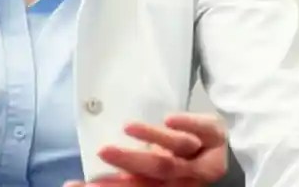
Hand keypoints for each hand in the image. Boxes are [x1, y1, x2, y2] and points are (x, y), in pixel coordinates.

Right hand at [64, 112, 229, 185]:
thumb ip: (126, 173)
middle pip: (157, 171)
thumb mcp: (150, 173)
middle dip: (128, 161)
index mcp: (163, 186)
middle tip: (102, 150)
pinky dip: (188, 124)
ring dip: (154, 138)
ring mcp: (201, 157)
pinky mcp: (215, 136)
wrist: (222, 152)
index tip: (76, 184)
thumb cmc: (177, 163)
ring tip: (128, 127)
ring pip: (178, 150)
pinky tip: (169, 118)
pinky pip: (204, 130)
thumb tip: (78, 180)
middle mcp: (183, 177)